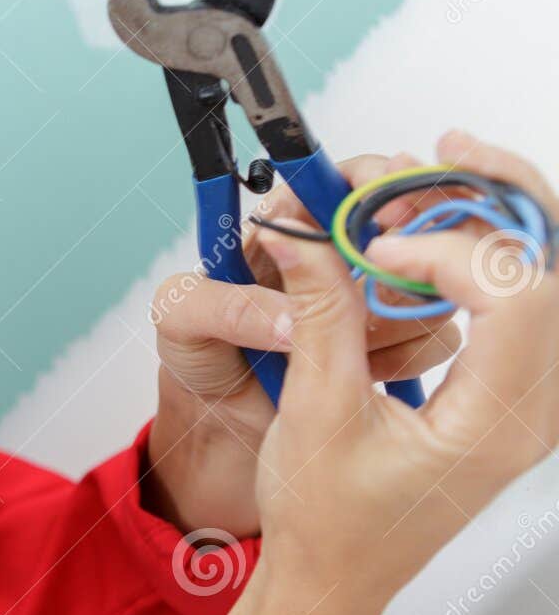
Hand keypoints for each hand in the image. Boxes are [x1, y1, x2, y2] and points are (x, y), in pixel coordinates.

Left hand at [145, 152, 463, 536]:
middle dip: (397, 259)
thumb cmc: (197, 362)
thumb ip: (224, 304)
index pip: (344, 180)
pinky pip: (433, 338)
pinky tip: (361, 378)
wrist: (220, 434)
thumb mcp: (181, 322)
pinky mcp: (392, 349)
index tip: (382, 218)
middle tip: (365, 302)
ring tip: (342, 351)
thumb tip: (291, 317)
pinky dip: (405, 357)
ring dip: (395, 318)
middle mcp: (337, 259)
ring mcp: (370, 304)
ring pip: (426, 283)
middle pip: (404, 227)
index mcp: (286, 229)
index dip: (373, 186)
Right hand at [252, 130, 558, 614]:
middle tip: (441, 157)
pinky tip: (437, 230)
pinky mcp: (508, 390)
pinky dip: (488, 251)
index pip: (520, 291)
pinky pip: (526, 301)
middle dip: (501, 194)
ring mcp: (530, 399)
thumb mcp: (315, 414)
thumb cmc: (328, 524)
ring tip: (430, 181)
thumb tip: (310, 237)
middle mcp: (534, 407)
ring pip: (551, 273)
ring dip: (497, 214)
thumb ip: (321, 316)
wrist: (335, 578)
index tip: (373, 246)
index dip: (447, 246)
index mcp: (498, 422)